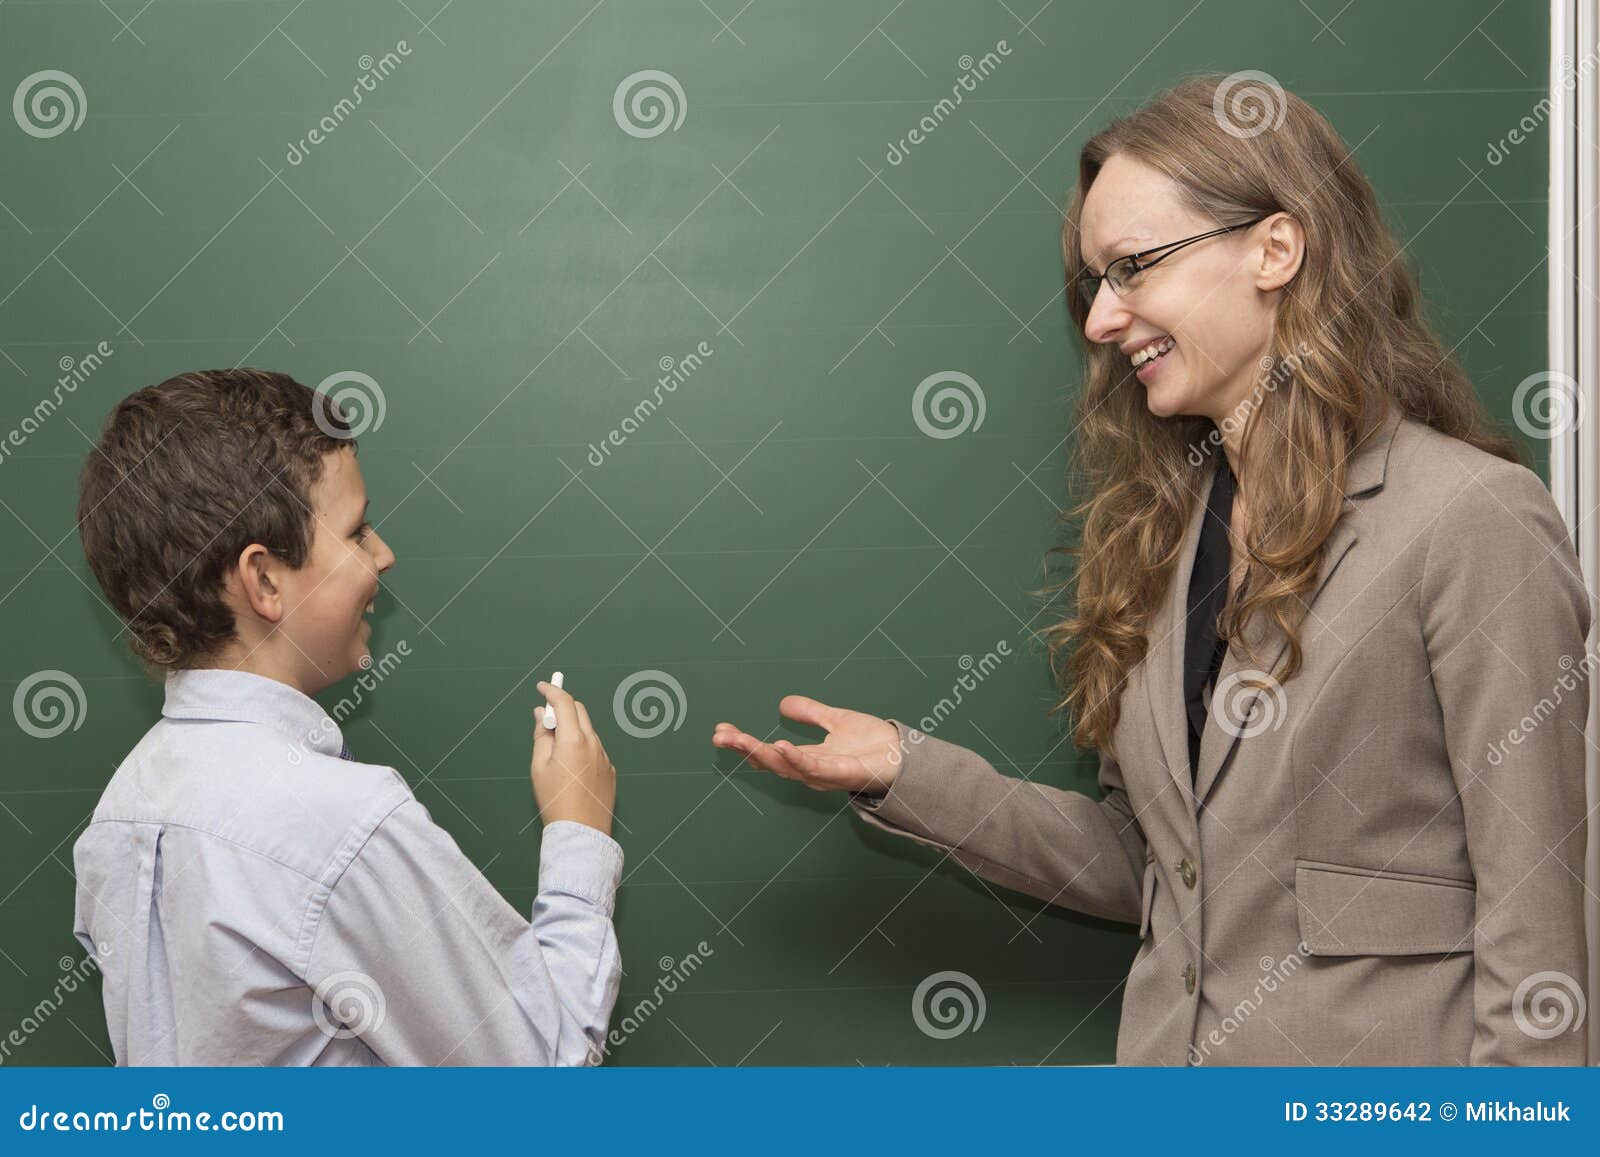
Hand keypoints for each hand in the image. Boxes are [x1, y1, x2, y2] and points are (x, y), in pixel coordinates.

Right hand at [531, 680, 616, 835]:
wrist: (581, 832)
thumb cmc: (555, 801)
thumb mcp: (539, 766)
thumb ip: (542, 736)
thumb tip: (542, 715)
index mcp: (574, 739)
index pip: (565, 702)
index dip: (552, 690)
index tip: (542, 687)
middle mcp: (594, 744)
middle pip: (580, 712)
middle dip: (563, 708)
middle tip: (547, 717)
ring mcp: (605, 757)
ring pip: (588, 732)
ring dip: (573, 730)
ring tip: (556, 750)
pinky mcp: (611, 770)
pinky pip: (596, 750)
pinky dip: (583, 748)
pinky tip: (571, 767)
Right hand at [711, 695, 900, 795]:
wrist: (904, 755)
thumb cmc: (873, 744)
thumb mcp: (835, 720)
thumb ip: (810, 712)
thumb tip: (782, 703)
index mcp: (806, 757)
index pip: (768, 753)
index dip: (745, 744)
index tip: (722, 731)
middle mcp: (810, 770)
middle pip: (769, 761)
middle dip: (742, 748)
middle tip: (718, 736)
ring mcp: (824, 774)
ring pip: (784, 766)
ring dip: (758, 753)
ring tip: (737, 739)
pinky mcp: (841, 773)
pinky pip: (813, 767)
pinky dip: (794, 759)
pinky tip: (778, 745)